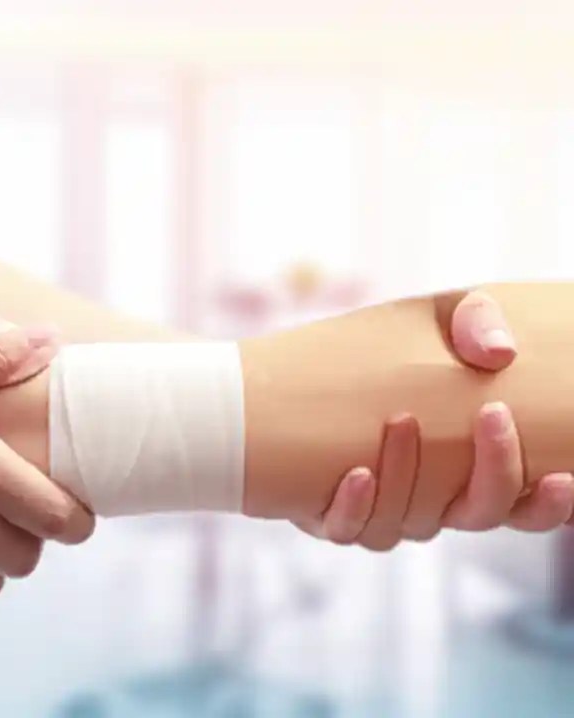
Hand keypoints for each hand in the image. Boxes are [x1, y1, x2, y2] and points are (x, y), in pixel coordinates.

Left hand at [291, 289, 573, 549]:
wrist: (303, 378)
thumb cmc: (396, 349)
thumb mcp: (442, 320)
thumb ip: (475, 323)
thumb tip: (500, 350)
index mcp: (478, 473)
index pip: (530, 508)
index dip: (551, 506)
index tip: (563, 476)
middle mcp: (440, 502)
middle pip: (482, 514)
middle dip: (497, 472)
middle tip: (493, 413)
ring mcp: (389, 513)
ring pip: (412, 522)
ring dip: (411, 476)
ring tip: (404, 420)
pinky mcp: (337, 516)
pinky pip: (349, 530)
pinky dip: (353, 507)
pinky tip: (358, 472)